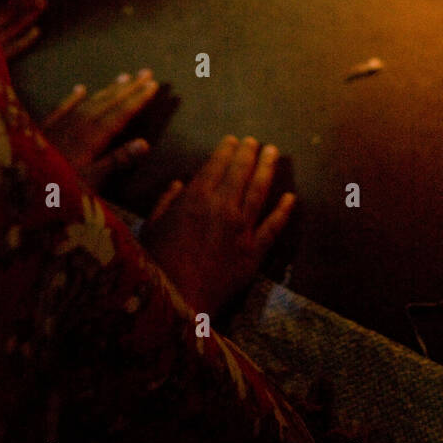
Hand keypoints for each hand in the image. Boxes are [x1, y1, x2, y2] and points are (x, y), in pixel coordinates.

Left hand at [42, 69, 159, 188]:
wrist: (16, 184)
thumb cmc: (58, 189)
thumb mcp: (92, 181)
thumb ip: (117, 161)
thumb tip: (145, 143)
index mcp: (93, 137)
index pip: (121, 113)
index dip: (138, 99)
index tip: (154, 84)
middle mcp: (79, 125)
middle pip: (108, 102)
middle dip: (129, 87)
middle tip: (146, 72)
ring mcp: (61, 124)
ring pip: (89, 102)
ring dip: (108, 89)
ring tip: (124, 76)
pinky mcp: (44, 129)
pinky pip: (62, 108)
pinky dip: (73, 98)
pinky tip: (80, 89)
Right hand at [141, 135, 295, 316]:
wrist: (177, 303)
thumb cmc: (157, 265)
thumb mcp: (151, 227)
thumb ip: (165, 202)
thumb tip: (178, 183)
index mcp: (196, 198)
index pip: (215, 165)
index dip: (225, 150)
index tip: (232, 139)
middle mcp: (222, 207)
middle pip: (240, 172)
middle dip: (248, 153)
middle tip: (255, 142)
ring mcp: (242, 229)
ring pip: (259, 192)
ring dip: (267, 169)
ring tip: (273, 153)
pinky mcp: (254, 253)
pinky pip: (273, 227)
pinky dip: (284, 211)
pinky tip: (291, 197)